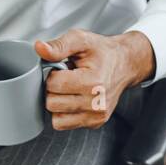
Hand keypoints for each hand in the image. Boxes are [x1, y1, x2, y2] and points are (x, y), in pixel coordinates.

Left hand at [35, 29, 154, 130]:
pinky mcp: (95, 123)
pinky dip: (64, 113)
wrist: (125, 64)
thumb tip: (40, 48)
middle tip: (65, 79)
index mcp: (93, 82)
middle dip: (53, 90)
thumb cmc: (103, 52)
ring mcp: (96, 116)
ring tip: (70, 89)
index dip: (52, 75)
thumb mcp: (81, 40)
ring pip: (56, 119)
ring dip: (57, 104)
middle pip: (52, 104)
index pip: (53, 85)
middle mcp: (97, 103)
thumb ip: (59, 45)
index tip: (62, 69)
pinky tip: (74, 99)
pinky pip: (65, 124)